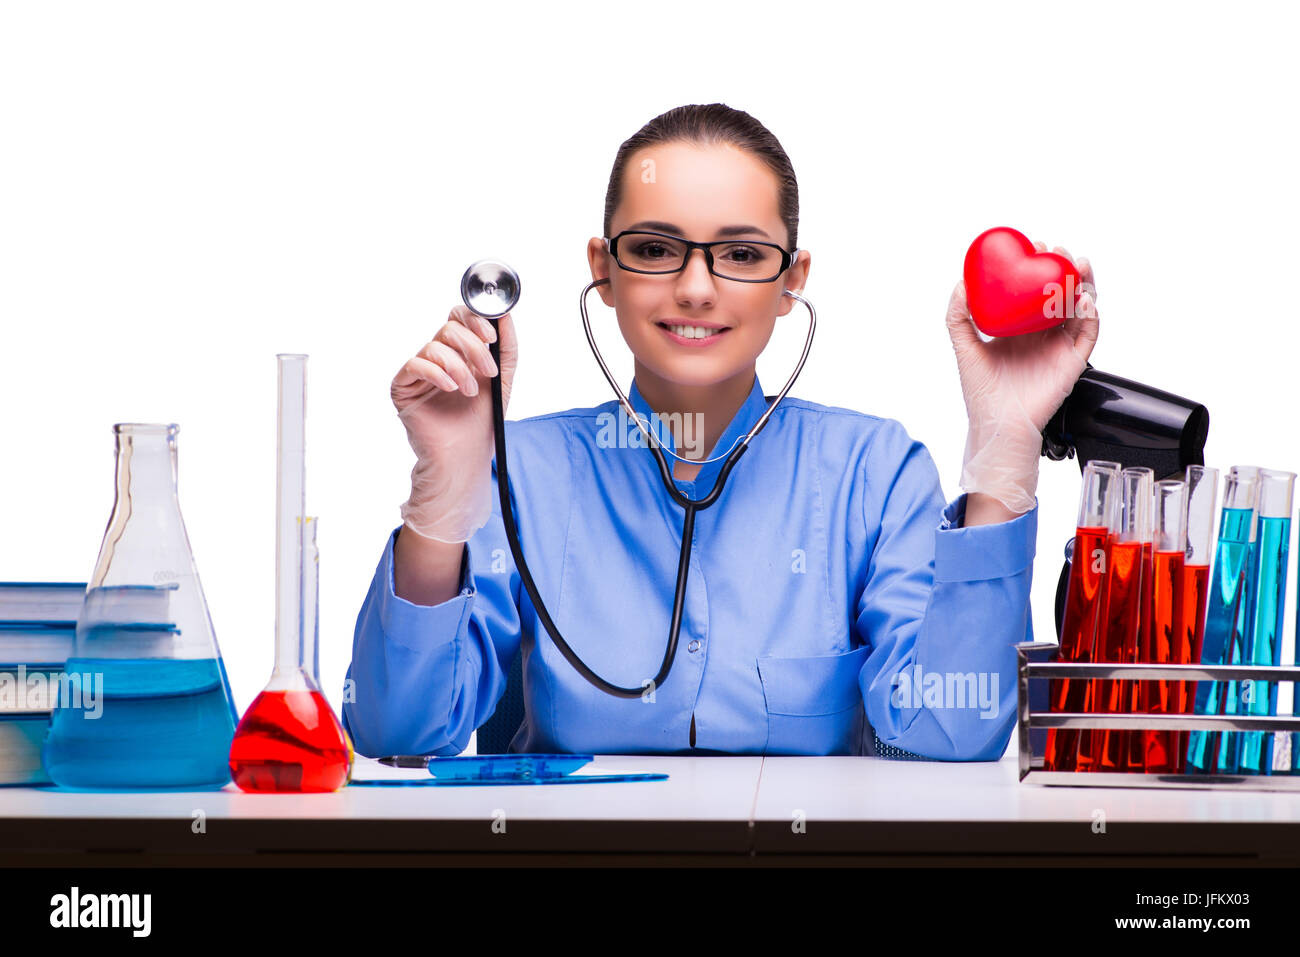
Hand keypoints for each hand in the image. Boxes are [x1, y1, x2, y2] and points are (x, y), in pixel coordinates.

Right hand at [391, 304, 518, 541]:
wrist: (466, 456)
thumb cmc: (482, 422)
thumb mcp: (502, 380)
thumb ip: (506, 348)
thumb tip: (505, 314)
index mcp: (460, 352)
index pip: (460, 318)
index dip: (474, 319)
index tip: (490, 335)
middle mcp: (438, 358)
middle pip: (449, 328)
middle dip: (473, 348)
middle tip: (488, 372)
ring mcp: (419, 372)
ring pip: (434, 347)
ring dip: (459, 368)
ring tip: (470, 393)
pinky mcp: (403, 387)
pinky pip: (415, 365)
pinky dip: (437, 374)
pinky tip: (451, 390)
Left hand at [945, 243, 1099, 513]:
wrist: (998, 424)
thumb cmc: (982, 392)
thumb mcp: (964, 347)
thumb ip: (958, 317)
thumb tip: (961, 284)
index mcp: (1021, 327)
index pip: (1035, 289)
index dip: (1039, 266)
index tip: (1034, 247)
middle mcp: (1043, 334)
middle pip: (1062, 292)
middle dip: (1064, 268)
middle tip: (1057, 252)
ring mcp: (1060, 346)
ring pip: (1080, 307)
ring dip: (1083, 283)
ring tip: (1077, 265)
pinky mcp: (1074, 361)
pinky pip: (1089, 333)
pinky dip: (1091, 314)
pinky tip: (1084, 300)